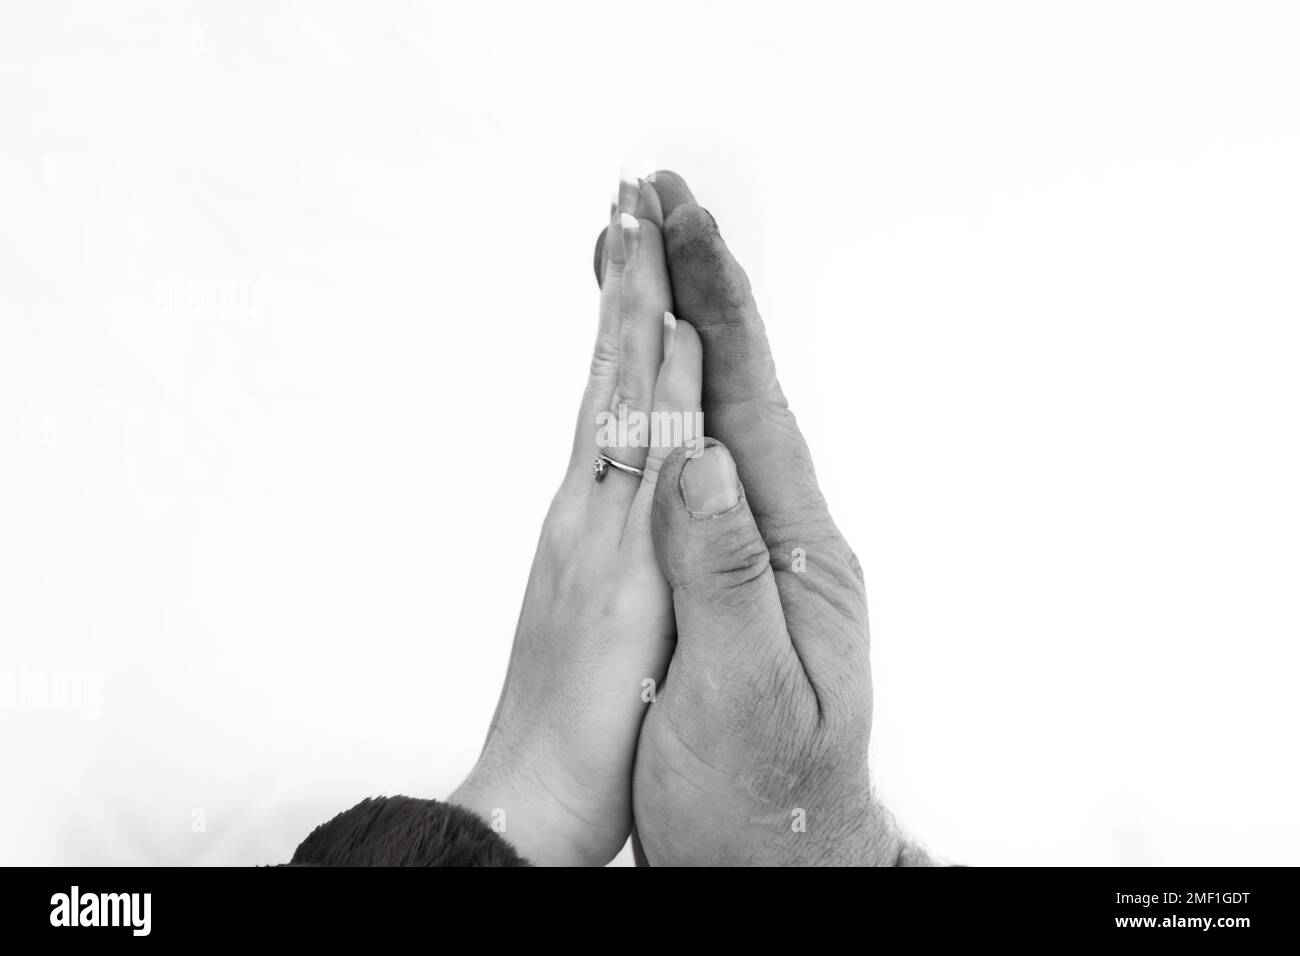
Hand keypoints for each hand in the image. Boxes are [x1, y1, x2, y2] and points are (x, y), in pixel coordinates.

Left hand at [450, 178, 702, 865]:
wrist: (539, 794)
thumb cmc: (601, 727)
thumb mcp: (646, 613)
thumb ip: (666, 506)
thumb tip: (682, 409)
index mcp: (612, 522)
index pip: (637, 389)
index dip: (646, 305)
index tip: (650, 226)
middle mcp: (590, 512)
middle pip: (613, 378)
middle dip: (627, 286)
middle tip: (633, 203)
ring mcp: (579, 535)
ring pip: (603, 408)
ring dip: (616, 328)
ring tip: (622, 259)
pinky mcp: (579, 565)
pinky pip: (602, 457)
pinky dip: (618, 400)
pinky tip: (625, 384)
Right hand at [632, 173, 909, 865]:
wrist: (780, 860)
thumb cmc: (763, 798)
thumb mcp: (748, 697)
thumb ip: (729, 580)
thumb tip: (702, 463)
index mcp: (798, 554)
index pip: (755, 406)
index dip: (718, 312)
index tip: (683, 228)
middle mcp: (786, 537)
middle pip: (741, 389)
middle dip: (704, 289)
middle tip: (661, 202)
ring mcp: (758, 555)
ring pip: (718, 420)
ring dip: (688, 333)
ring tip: (652, 260)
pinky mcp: (728, 579)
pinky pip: (698, 469)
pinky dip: (675, 405)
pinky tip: (655, 383)